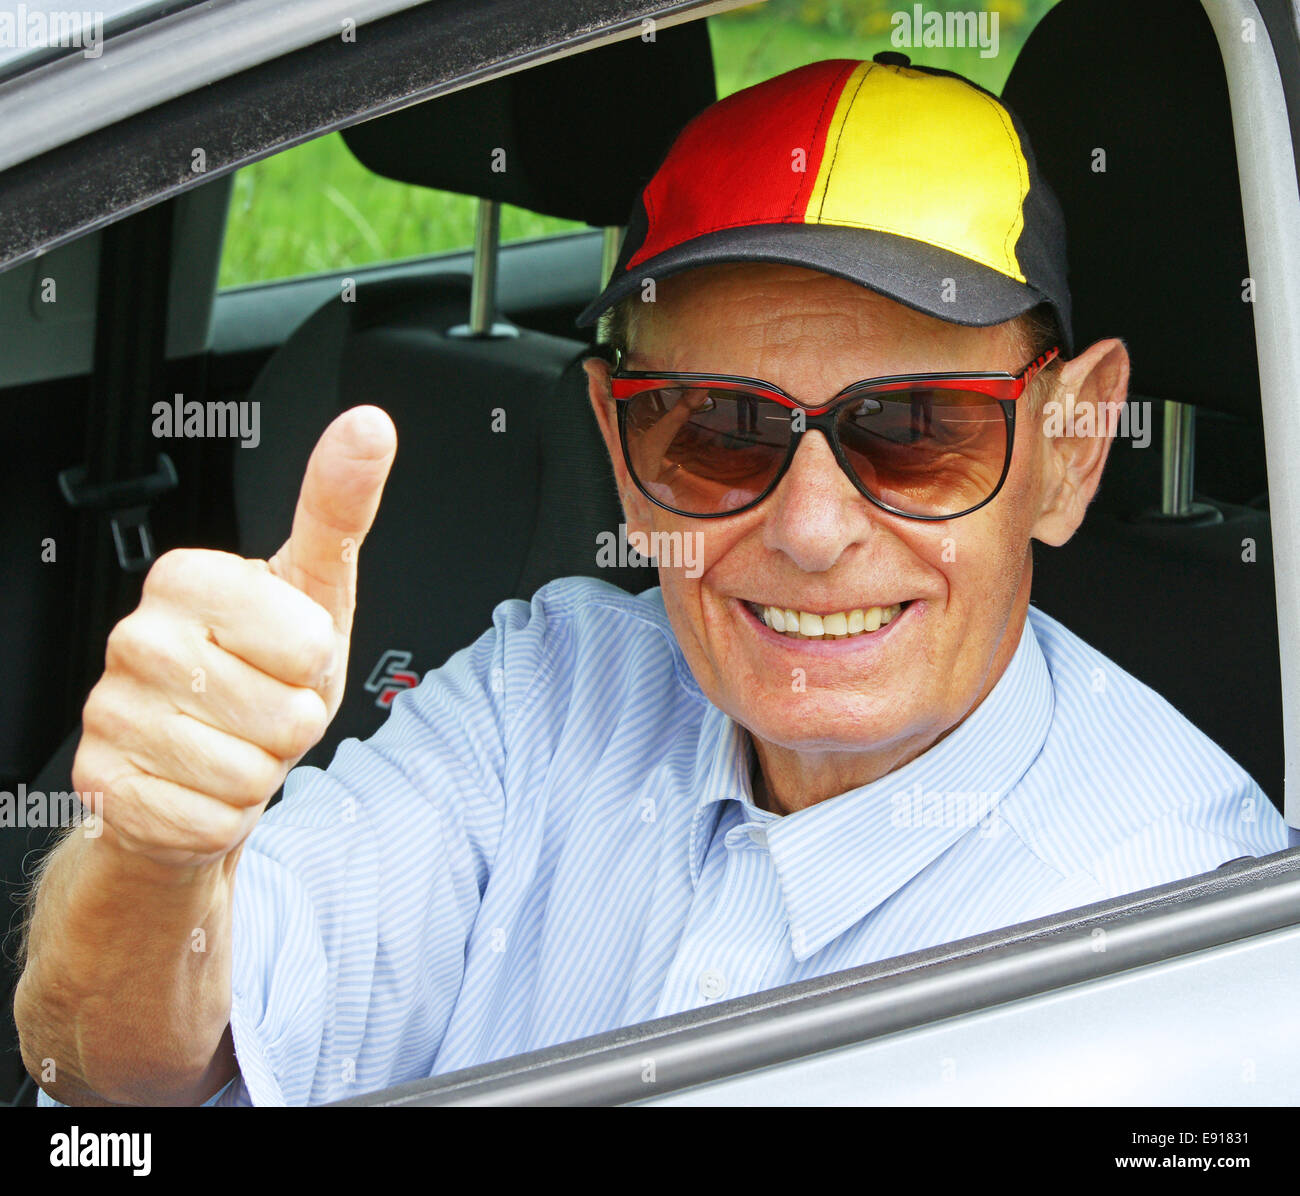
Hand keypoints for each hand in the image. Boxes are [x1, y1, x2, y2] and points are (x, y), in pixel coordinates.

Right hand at [72, 407, 396, 867]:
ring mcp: (110, 715)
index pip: (308, 644)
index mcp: (186, 580)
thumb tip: (369, 426)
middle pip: (285, 714)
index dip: (313, 664)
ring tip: (230, 744)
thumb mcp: (315, 589)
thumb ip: (339, 507)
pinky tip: (199, 785)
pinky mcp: (102, 788)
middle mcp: (134, 639)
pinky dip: (225, 816)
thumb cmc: (262, 673)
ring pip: (250, 773)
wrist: (197, 763)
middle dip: (291, 725)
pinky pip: (214, 820)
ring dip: (260, 772)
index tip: (282, 655)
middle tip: (258, 708)